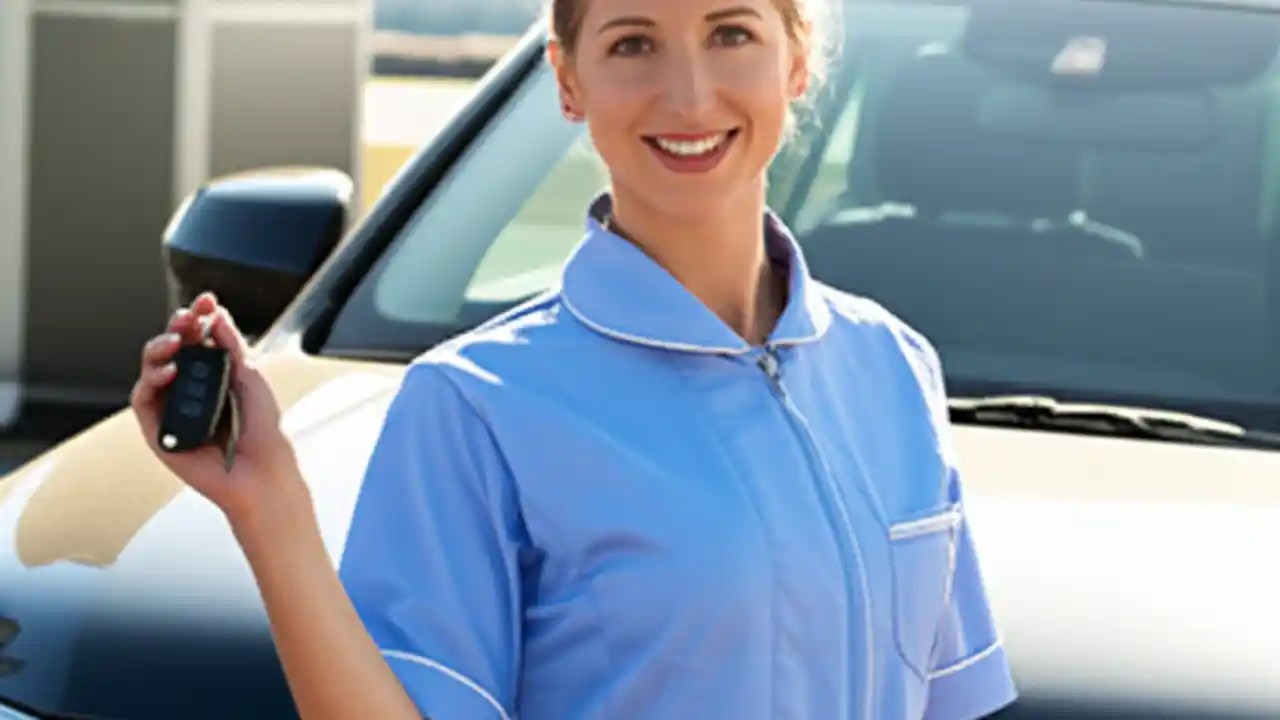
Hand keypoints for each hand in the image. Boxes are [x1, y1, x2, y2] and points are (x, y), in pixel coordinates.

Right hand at [131, 292, 305, 525]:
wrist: (262, 470)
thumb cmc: (263, 429)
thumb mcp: (251, 378)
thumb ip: (232, 346)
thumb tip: (217, 314)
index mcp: (215, 373)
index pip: (200, 338)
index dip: (200, 317)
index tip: (207, 300)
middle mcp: (191, 388)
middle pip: (173, 348)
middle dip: (178, 327)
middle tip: (187, 318)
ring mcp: (173, 406)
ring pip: (152, 367)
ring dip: (159, 348)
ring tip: (175, 342)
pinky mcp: (158, 428)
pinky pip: (142, 398)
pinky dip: (151, 380)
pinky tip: (169, 370)